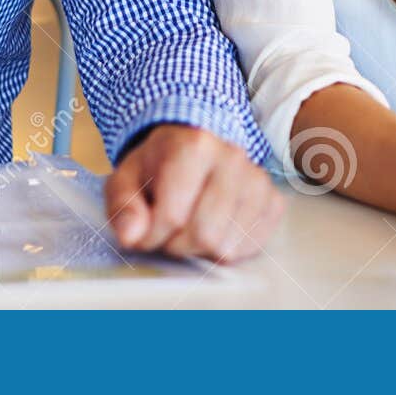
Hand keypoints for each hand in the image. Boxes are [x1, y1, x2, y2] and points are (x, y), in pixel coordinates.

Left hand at [104, 124, 284, 263]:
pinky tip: (214, 227)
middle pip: (205, 234)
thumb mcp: (126, 178)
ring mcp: (257, 180)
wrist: (191, 145)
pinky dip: (227, 248)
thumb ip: (123, 206)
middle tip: (168, 231)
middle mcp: (232, 157)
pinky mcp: (272, 201)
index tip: (144, 230)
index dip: (152, 235)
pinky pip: (250, 248)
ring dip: (201, 249)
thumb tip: (132, 236)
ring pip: (227, 247)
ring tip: (190, 225)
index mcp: (194, 145)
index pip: (173, 216)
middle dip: (178, 245)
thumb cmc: (157, 166)